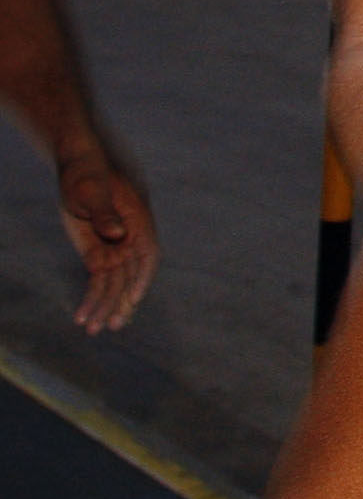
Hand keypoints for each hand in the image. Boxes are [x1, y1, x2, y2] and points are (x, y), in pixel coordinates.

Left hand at [57, 143, 157, 332]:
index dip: (142, 278)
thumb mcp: (93, 189)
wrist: (78, 168)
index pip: (147, 255)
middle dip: (121, 302)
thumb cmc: (88, 174)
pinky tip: (85, 315)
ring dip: (106, 306)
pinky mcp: (98, 253)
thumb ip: (105, 212)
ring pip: (114, 283)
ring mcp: (115, 248)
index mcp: (138, 223)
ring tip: (95, 329)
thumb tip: (117, 234)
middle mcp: (130, 240)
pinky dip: (93, 297)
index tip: (134, 298)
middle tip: (113, 325)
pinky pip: (98, 280)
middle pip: (130, 276)